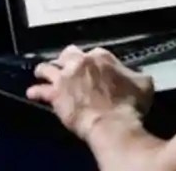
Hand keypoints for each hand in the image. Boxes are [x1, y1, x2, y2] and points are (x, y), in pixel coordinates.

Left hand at [26, 45, 154, 139]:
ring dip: (45, 70)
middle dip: (66, 59)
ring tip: (41, 72)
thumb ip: (136, 75)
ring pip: (48, 67)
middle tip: (65, 65)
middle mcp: (81, 62)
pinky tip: (32, 93)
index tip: (93, 66)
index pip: (95, 53)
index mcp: (102, 57)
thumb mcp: (143, 84)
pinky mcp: (55, 94)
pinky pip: (40, 90)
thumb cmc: (130, 105)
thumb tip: (136, 74)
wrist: (112, 123)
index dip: (93, 61)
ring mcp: (65, 77)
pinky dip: (35, 92)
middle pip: (68, 54)